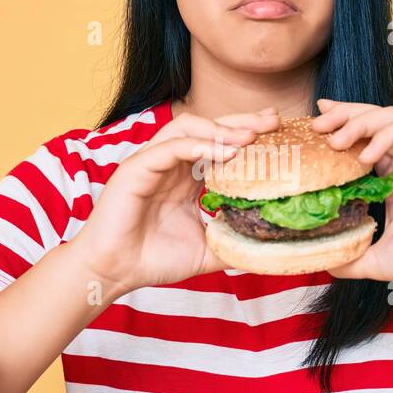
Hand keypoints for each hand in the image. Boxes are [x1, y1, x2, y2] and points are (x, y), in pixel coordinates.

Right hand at [70, 106, 280, 296]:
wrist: (114, 272)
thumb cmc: (153, 260)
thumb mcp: (207, 251)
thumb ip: (234, 242)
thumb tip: (269, 245)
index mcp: (185, 177)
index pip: (220, 145)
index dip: (248, 135)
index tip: (278, 132)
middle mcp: (170, 163)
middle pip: (209, 128)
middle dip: (242, 121)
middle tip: (272, 120)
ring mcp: (152, 162)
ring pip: (188, 129)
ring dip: (221, 129)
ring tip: (249, 137)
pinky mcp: (135, 168)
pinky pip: (169, 148)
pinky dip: (197, 146)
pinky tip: (222, 152)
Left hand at [308, 99, 392, 285]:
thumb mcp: (377, 258)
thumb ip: (349, 256)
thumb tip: (321, 261)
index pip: (364, 139)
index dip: (339, 128)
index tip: (313, 126)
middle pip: (373, 120)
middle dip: (343, 117)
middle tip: (317, 124)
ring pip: (390, 118)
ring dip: (359, 123)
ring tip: (336, 140)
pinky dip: (386, 135)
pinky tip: (367, 155)